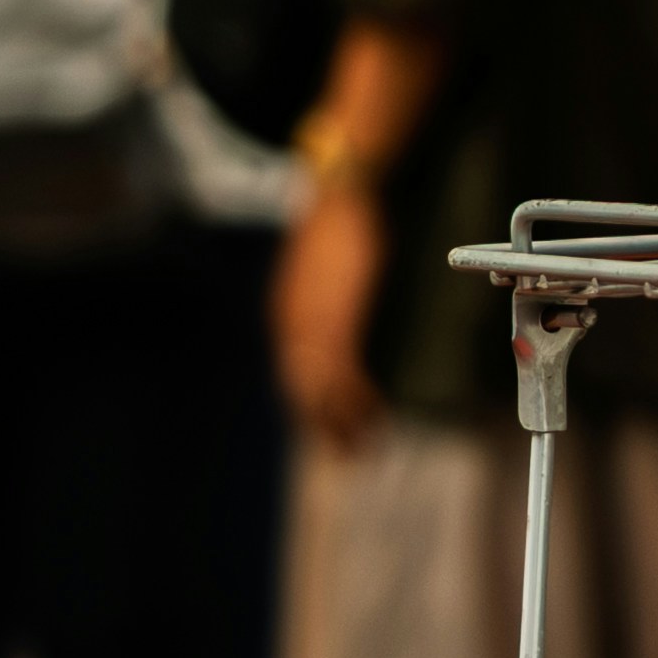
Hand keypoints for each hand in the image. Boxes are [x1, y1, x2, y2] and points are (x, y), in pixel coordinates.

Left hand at [273, 165, 388, 453]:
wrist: (338, 202)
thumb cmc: (335, 230)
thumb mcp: (322, 275)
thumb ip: (325, 305)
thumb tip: (339, 328)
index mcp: (285, 319)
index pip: (293, 375)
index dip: (310, 406)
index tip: (326, 430)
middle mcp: (290, 330)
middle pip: (301, 392)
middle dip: (323, 426)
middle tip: (346, 456)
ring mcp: (310, 330)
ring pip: (320, 391)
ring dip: (343, 423)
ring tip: (363, 449)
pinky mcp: (335, 325)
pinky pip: (342, 377)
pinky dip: (357, 402)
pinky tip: (373, 416)